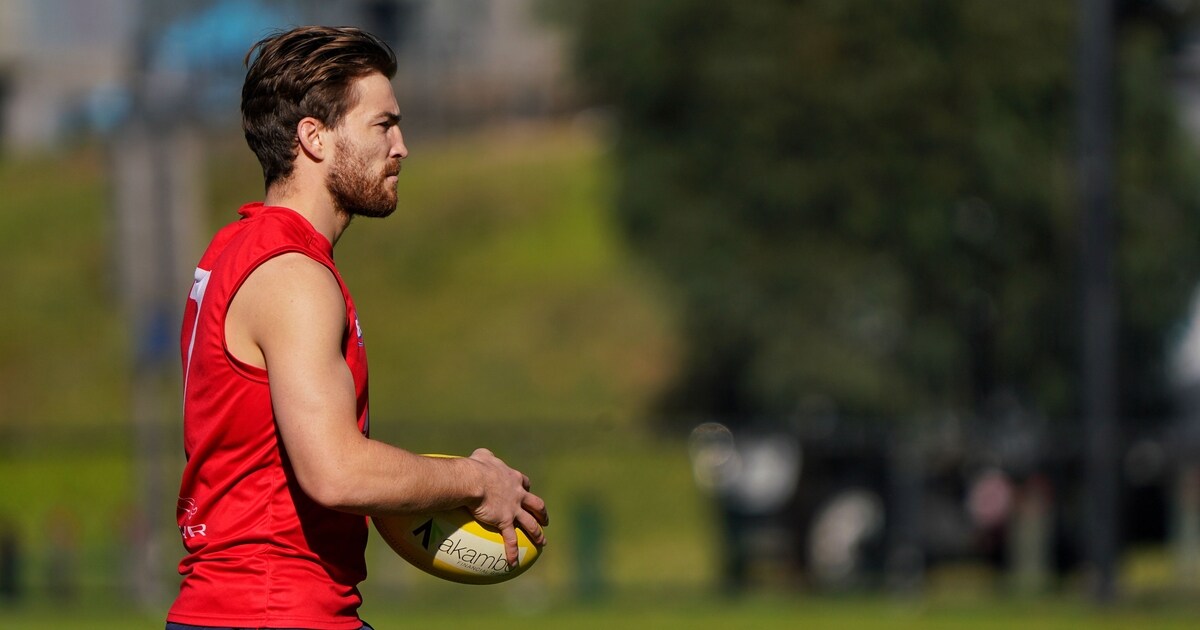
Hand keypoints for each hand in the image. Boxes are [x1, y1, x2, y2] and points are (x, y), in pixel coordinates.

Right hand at [466, 448, 548, 565]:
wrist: (474, 480)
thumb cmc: (475, 467)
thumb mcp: (481, 456)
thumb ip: (484, 456)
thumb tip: (479, 456)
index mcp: (512, 479)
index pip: (524, 484)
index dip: (526, 488)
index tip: (526, 491)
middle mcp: (517, 494)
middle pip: (535, 504)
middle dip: (541, 512)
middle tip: (545, 520)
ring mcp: (513, 509)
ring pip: (530, 523)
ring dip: (537, 534)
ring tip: (543, 543)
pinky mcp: (505, 521)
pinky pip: (510, 539)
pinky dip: (512, 552)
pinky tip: (512, 563)